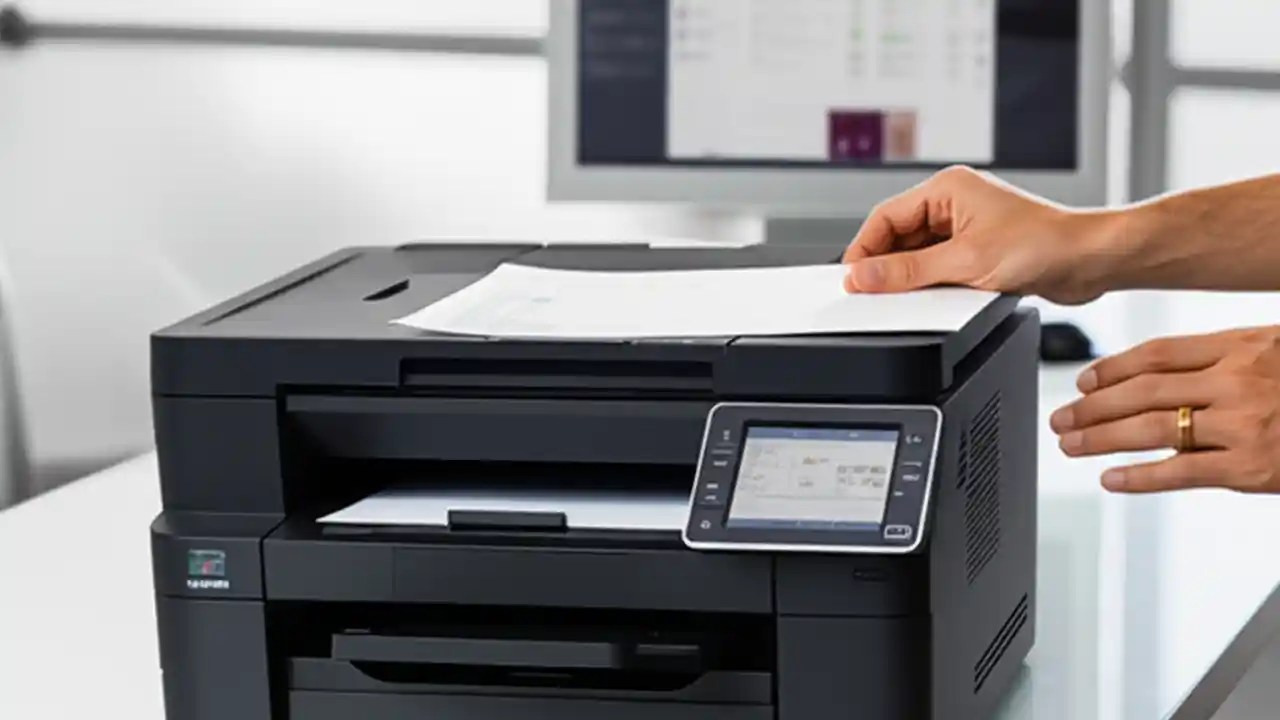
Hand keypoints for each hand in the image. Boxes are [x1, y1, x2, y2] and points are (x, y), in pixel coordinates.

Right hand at [842, 166, 1120, 304]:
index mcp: (947, 189)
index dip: (864, 250)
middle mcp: (954, 202)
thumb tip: (864, 276)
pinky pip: (939, 265)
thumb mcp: (965, 263)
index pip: (885, 217)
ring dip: (912, 277)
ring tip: (914, 296)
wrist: (1091, 260)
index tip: (852, 279)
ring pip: (918, 253)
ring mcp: (966, 226)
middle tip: (874, 294)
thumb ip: (908, 271)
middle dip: (887, 266)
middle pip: (898, 236)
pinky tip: (937, 296)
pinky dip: (932, 283)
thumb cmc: (1044, 245)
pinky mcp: (978, 249)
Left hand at [1050, 326, 1279, 492]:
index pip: (1158, 354)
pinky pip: (1181, 471)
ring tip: (1071, 444)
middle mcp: (1235, 381)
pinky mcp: (1250, 467)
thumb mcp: (1277, 353)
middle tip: (1061, 417)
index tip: (1084, 381)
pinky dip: (1140, 476)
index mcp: (1241, 347)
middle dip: (1092, 406)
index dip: (1112, 368)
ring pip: (1152, 429)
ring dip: (1101, 438)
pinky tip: (1111, 478)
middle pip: (1144, 391)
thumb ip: (1227, 361)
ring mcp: (1241, 424)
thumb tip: (1169, 373)